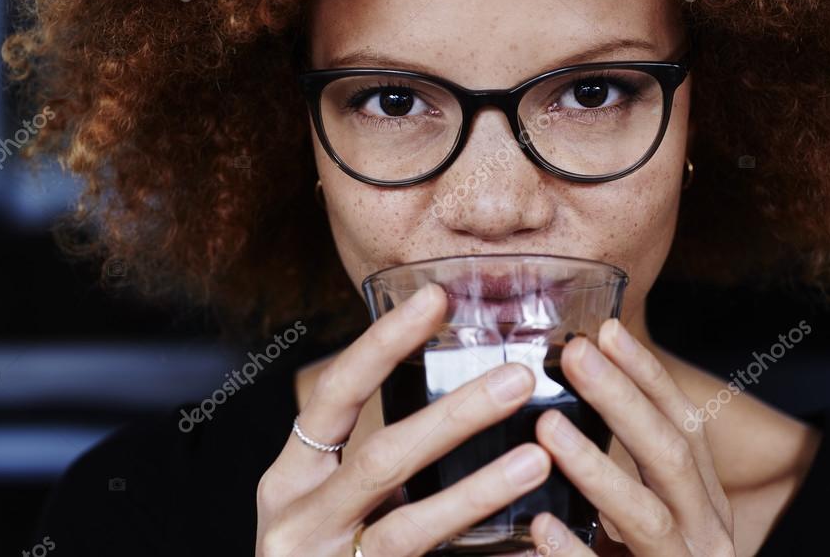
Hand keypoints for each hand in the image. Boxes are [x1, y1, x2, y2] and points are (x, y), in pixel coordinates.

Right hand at [255, 282, 551, 555]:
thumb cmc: (324, 556)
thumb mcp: (328, 503)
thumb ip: (373, 460)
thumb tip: (459, 393)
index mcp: (291, 478)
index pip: (335, 394)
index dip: (382, 344)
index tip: (434, 299)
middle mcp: (296, 522)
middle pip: (381, 457)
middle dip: (454, 415)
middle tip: (518, 377)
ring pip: (407, 529)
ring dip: (478, 490)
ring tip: (538, 456)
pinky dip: (481, 553)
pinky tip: (534, 549)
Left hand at [528, 319, 734, 555]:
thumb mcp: (647, 517)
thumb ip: (626, 468)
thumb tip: (575, 392)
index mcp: (705, 503)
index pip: (685, 425)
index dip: (649, 376)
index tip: (608, 330)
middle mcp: (706, 536)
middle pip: (671, 456)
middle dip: (623, 400)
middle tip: (571, 354)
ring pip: (648, 517)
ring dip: (597, 468)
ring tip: (545, 429)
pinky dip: (574, 554)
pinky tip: (540, 526)